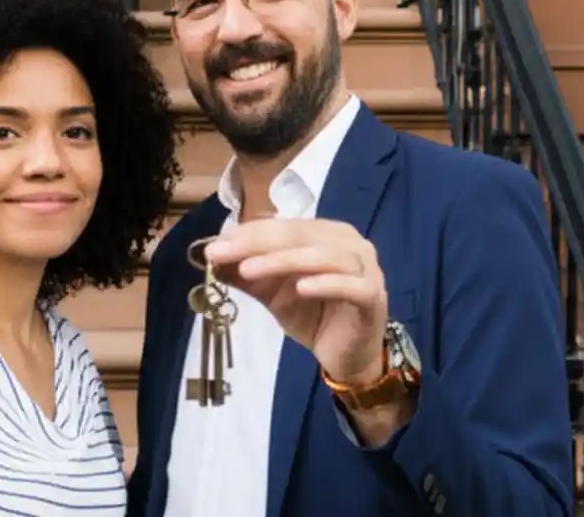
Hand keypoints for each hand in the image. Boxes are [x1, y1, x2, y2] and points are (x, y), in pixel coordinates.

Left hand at [204, 217, 388, 384]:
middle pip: (302, 235)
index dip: (248, 233)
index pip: (283, 226)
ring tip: (250, 270)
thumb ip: (245, 273)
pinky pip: (353, 286)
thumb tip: (210, 255)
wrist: (347, 356)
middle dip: (258, 243)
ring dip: (285, 260)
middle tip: (223, 253)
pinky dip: (327, 283)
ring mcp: (367, 269)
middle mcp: (350, 244)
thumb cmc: (313, 314)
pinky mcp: (373, 297)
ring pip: (327, 256)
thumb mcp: (271, 292)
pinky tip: (301, 288)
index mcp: (326, 234)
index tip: (214, 246)